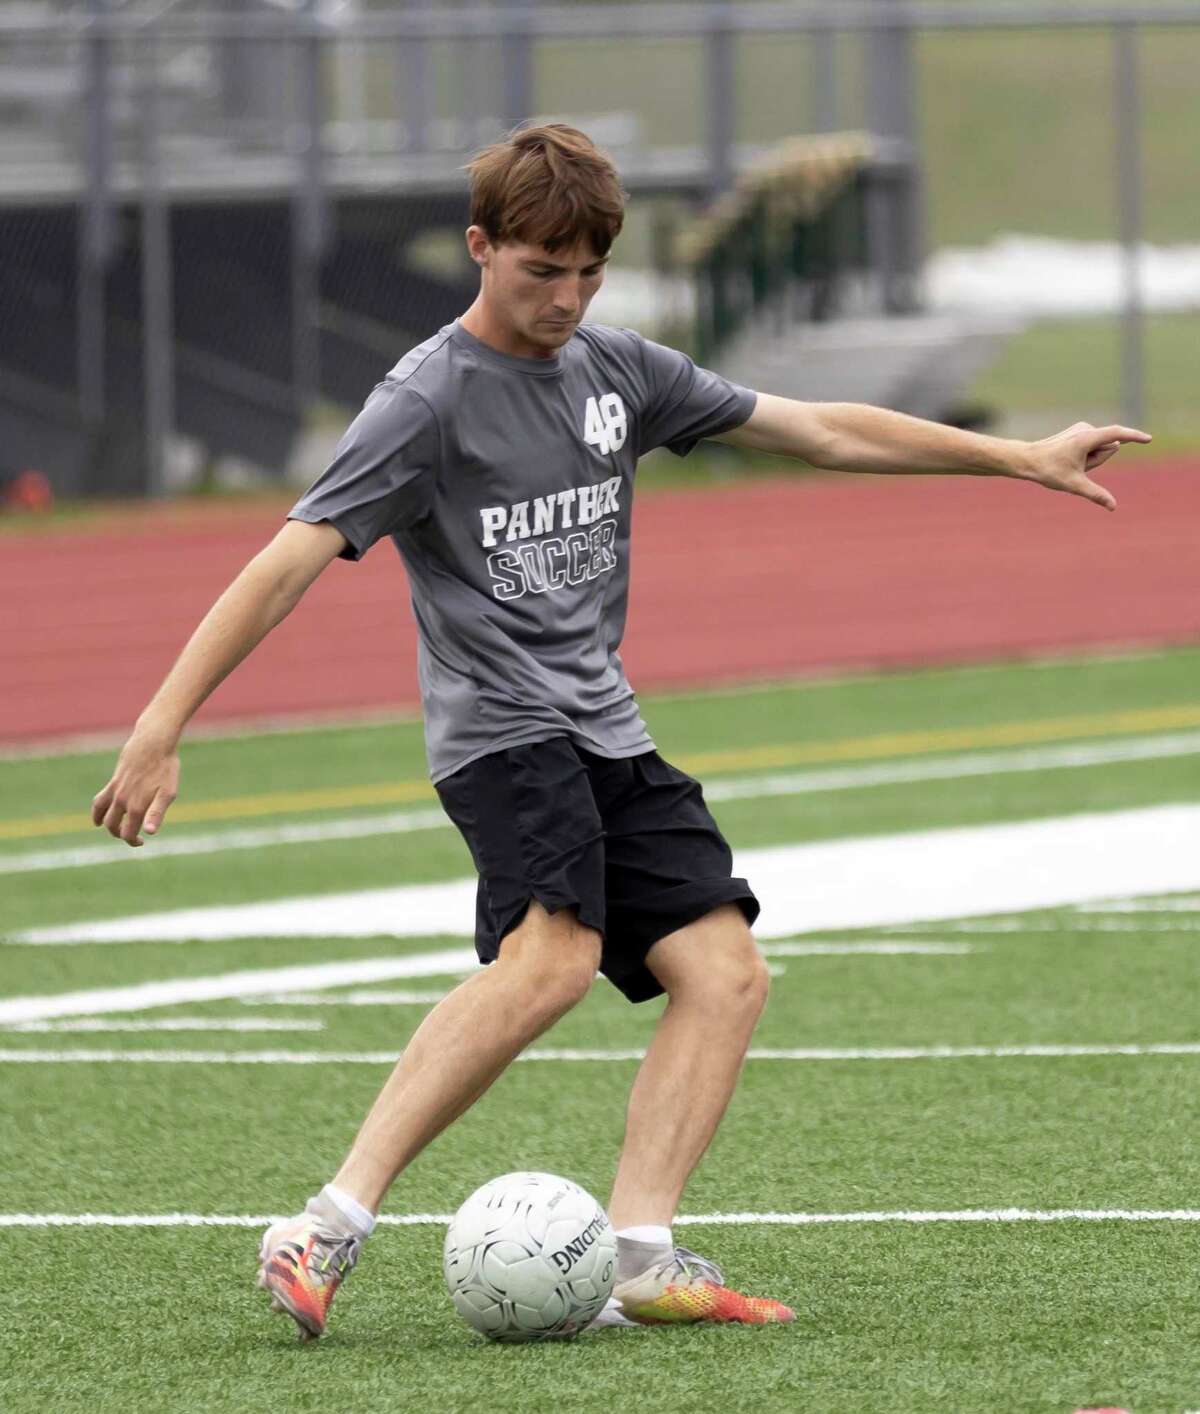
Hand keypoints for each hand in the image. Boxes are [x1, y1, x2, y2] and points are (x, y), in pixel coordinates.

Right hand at [91, 724, 180, 846]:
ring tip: (117, 829)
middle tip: (134, 837)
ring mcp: (116, 791)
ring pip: (104, 816)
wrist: (153, 743)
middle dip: (121, 835)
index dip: (133, 841)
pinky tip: (98, 819)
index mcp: (138, 806)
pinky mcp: (113, 782)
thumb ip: (156, 814)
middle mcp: (123, 801)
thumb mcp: (168, 792)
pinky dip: (97, 812)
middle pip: (114, 827)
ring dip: (108, 826)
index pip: (128, 833)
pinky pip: (99, 801)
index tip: (142, 841)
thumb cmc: (165, 768)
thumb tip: (148, 832)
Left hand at [1021, 421, 1151, 511]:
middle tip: (1076, 467)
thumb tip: (1112, 506)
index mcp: (1087, 438)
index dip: (1134, 436)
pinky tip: (1068, 459)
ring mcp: (1082, 429)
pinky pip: (1092, 446)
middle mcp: (1086, 429)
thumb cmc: (1049, 470)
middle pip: (1107, 448)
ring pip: (1099, 449)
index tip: (1148, 439)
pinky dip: (1085, 456)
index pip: (1117, 434)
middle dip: (1097, 461)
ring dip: (1090, 460)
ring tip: (1070, 463)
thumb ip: (1096, 494)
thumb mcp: (1074, 485)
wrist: (1027, 460)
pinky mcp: (1079, 431)